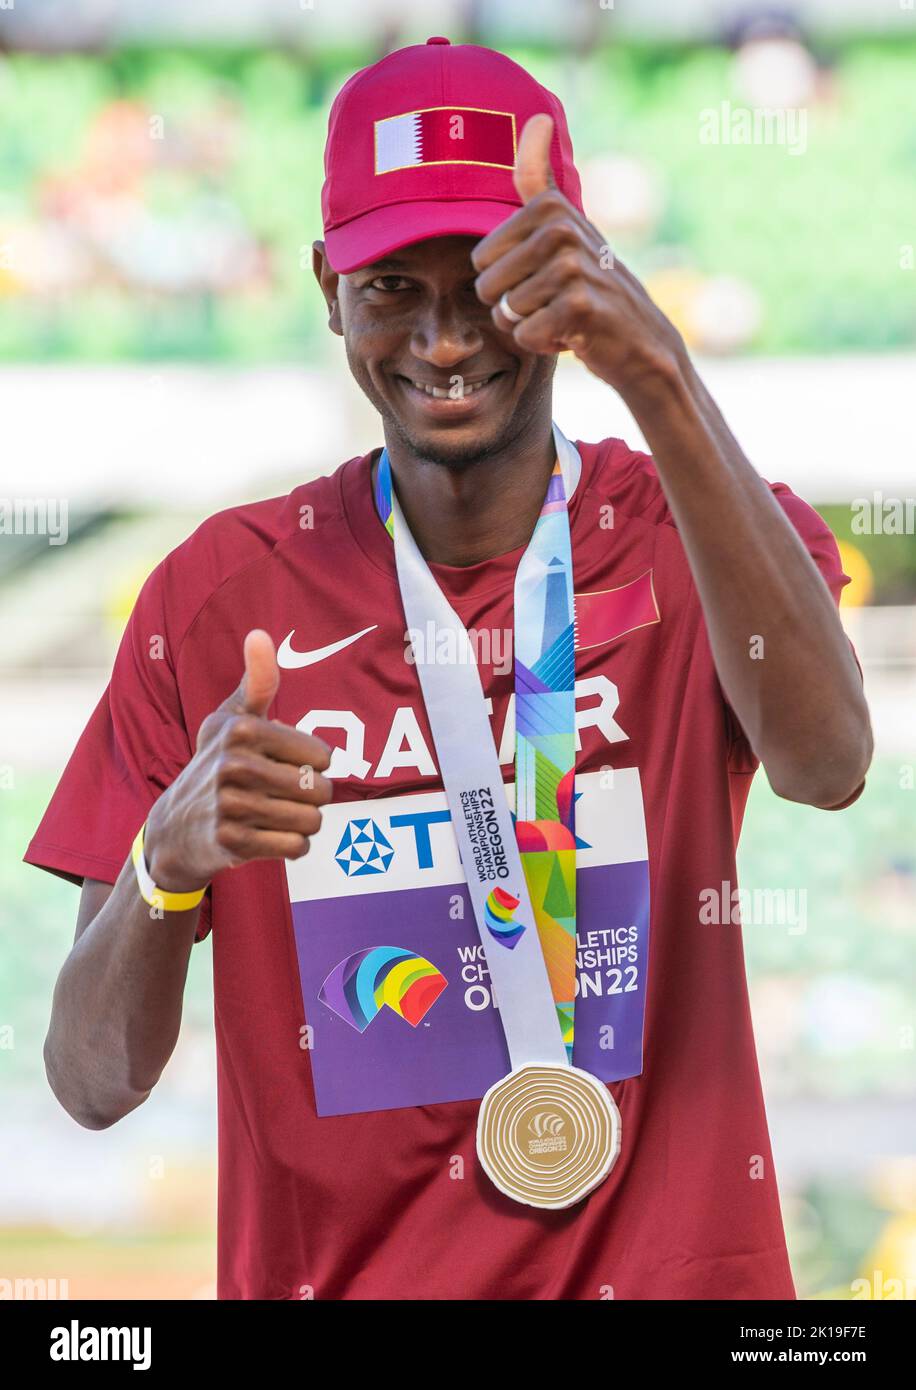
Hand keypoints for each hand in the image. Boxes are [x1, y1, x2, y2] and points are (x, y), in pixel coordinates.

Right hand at [144, 629, 331, 892]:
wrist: (176, 824)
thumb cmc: (217, 762)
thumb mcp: (233, 718)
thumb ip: (258, 680)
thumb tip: (259, 634)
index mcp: (241, 730)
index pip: (322, 756)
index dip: (316, 764)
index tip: (291, 763)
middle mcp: (233, 765)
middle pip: (320, 790)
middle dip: (313, 797)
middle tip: (286, 794)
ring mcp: (230, 805)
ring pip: (311, 821)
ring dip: (304, 822)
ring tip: (281, 814)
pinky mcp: (230, 842)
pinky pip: (295, 847)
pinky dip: (292, 846)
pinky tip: (271, 836)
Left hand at [472, 113, 683, 395]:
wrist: (641, 340)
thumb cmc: (593, 283)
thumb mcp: (565, 225)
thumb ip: (540, 177)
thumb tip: (536, 118)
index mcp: (549, 207)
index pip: (480, 259)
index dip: (506, 279)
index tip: (543, 276)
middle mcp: (560, 230)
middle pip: (487, 286)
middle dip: (512, 306)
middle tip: (553, 302)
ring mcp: (571, 267)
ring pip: (506, 313)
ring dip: (530, 326)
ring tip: (564, 317)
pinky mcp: (578, 307)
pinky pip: (526, 335)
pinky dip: (545, 345)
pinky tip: (573, 335)